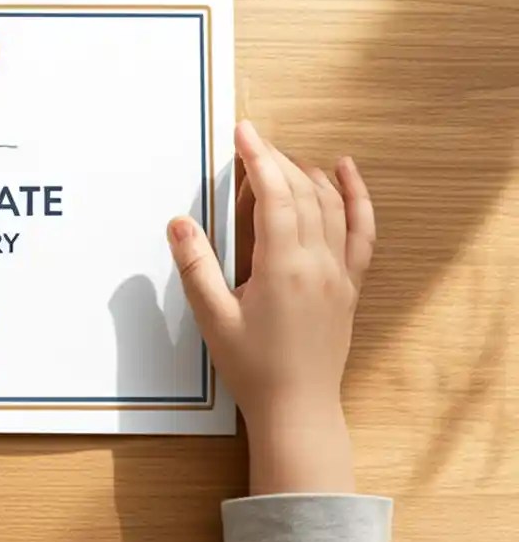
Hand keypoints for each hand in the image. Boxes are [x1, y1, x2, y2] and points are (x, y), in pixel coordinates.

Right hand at [167, 120, 374, 494]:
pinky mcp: (350, 285)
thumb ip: (197, 267)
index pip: (277, 196)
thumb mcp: (213, 318)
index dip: (259, 159)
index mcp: (285, 268)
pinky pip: (361, 231)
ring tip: (281, 157)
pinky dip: (357, 197)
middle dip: (277, 160)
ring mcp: (340, 273)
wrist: (297, 409)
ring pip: (331, 206)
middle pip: (304, 193)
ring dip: (308, 174)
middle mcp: (319, 264)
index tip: (244, 132)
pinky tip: (346, 173)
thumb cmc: (253, 368)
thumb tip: (180, 224)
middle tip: (251, 141)